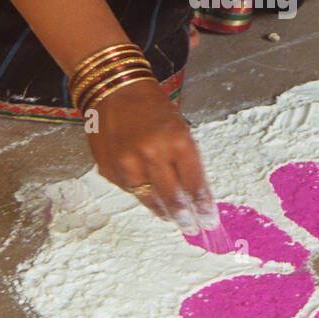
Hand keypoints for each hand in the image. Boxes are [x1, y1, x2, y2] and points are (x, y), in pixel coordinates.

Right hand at [86, 79, 217, 233]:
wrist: (113, 89)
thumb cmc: (151, 106)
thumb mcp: (178, 127)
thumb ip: (185, 160)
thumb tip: (194, 193)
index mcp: (176, 141)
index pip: (194, 184)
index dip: (203, 206)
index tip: (209, 220)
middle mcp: (152, 154)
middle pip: (173, 198)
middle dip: (185, 217)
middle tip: (192, 228)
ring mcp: (127, 163)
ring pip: (148, 199)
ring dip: (162, 209)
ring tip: (171, 216)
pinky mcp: (109, 168)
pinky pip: (129, 189)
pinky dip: (139, 191)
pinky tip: (146, 190)